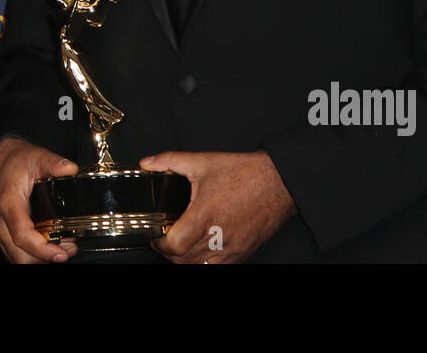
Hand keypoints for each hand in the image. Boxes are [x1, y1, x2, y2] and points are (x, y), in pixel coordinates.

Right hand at [0, 136, 79, 262]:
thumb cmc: (13, 161)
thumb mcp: (35, 156)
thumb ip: (53, 163)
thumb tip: (70, 169)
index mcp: (8, 203)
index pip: (22, 235)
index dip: (42, 249)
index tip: (60, 253)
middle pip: (19, 255)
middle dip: (44, 258)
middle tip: (67, 251)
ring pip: (16, 257)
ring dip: (38, 258)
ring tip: (62, 249)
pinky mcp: (0, 232)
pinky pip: (13, 252)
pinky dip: (31, 255)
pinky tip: (48, 247)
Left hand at [141, 150, 295, 263]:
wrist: (278, 182)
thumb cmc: (245, 173)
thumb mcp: (203, 162)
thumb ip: (170, 161)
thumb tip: (148, 162)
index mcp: (205, 216)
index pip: (175, 246)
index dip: (160, 245)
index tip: (156, 238)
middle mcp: (218, 236)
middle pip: (184, 261)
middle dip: (170, 254)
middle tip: (166, 241)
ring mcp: (231, 248)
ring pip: (200, 267)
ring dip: (187, 261)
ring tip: (183, 246)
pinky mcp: (242, 253)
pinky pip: (219, 267)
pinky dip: (206, 262)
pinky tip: (203, 249)